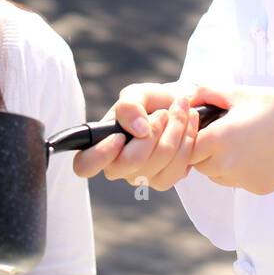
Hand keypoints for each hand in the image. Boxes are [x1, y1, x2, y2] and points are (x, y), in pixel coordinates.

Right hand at [72, 81, 200, 191]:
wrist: (180, 107)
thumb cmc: (151, 101)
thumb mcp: (137, 94)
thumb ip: (129, 106)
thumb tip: (139, 129)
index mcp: (102, 145)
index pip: (84, 165)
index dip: (101, 154)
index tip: (120, 135)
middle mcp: (117, 166)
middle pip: (131, 162)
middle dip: (154, 131)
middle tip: (164, 112)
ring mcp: (140, 177)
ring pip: (159, 162)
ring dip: (176, 131)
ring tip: (181, 110)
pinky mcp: (163, 181)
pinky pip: (177, 169)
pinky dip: (187, 142)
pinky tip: (189, 126)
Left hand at [186, 82, 273, 193]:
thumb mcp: (239, 93)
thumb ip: (208, 93)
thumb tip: (187, 98)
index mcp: (220, 138)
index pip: (188, 148)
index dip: (192, 137)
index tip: (203, 127)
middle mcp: (229, 164)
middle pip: (200, 165)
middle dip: (205, 151)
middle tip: (221, 133)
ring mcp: (245, 179)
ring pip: (218, 177)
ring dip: (220, 164)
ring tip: (240, 142)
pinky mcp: (261, 188)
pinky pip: (239, 182)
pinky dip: (241, 171)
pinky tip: (258, 152)